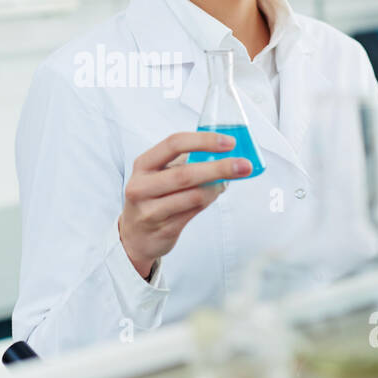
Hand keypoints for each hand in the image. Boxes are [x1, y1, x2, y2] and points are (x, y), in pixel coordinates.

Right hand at [118, 131, 251, 278]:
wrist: (134, 236)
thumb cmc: (152, 197)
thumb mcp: (158, 174)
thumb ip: (185, 163)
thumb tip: (224, 153)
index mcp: (143, 164)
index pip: (174, 144)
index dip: (203, 141)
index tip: (229, 143)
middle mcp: (142, 186)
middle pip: (185, 173)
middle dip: (219, 168)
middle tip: (243, 165)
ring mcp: (150, 209)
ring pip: (193, 195)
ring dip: (215, 188)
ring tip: (226, 182)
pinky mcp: (163, 228)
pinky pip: (194, 212)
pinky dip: (209, 200)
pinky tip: (214, 194)